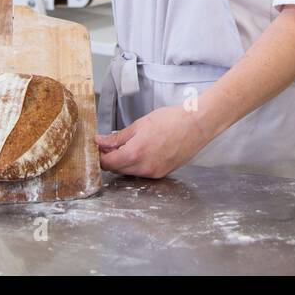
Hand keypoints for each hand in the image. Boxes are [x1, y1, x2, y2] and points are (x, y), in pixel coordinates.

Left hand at [96, 105, 212, 178]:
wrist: (196, 125)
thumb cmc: (170, 120)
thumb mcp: (140, 125)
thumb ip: (118, 136)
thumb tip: (100, 141)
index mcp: (134, 154)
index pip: (107, 163)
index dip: (99, 156)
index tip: (98, 147)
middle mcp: (143, 168)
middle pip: (117, 170)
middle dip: (111, 158)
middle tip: (110, 144)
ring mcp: (154, 173)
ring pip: (129, 172)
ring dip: (124, 162)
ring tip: (127, 145)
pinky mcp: (162, 173)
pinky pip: (143, 172)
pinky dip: (137, 164)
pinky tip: (141, 150)